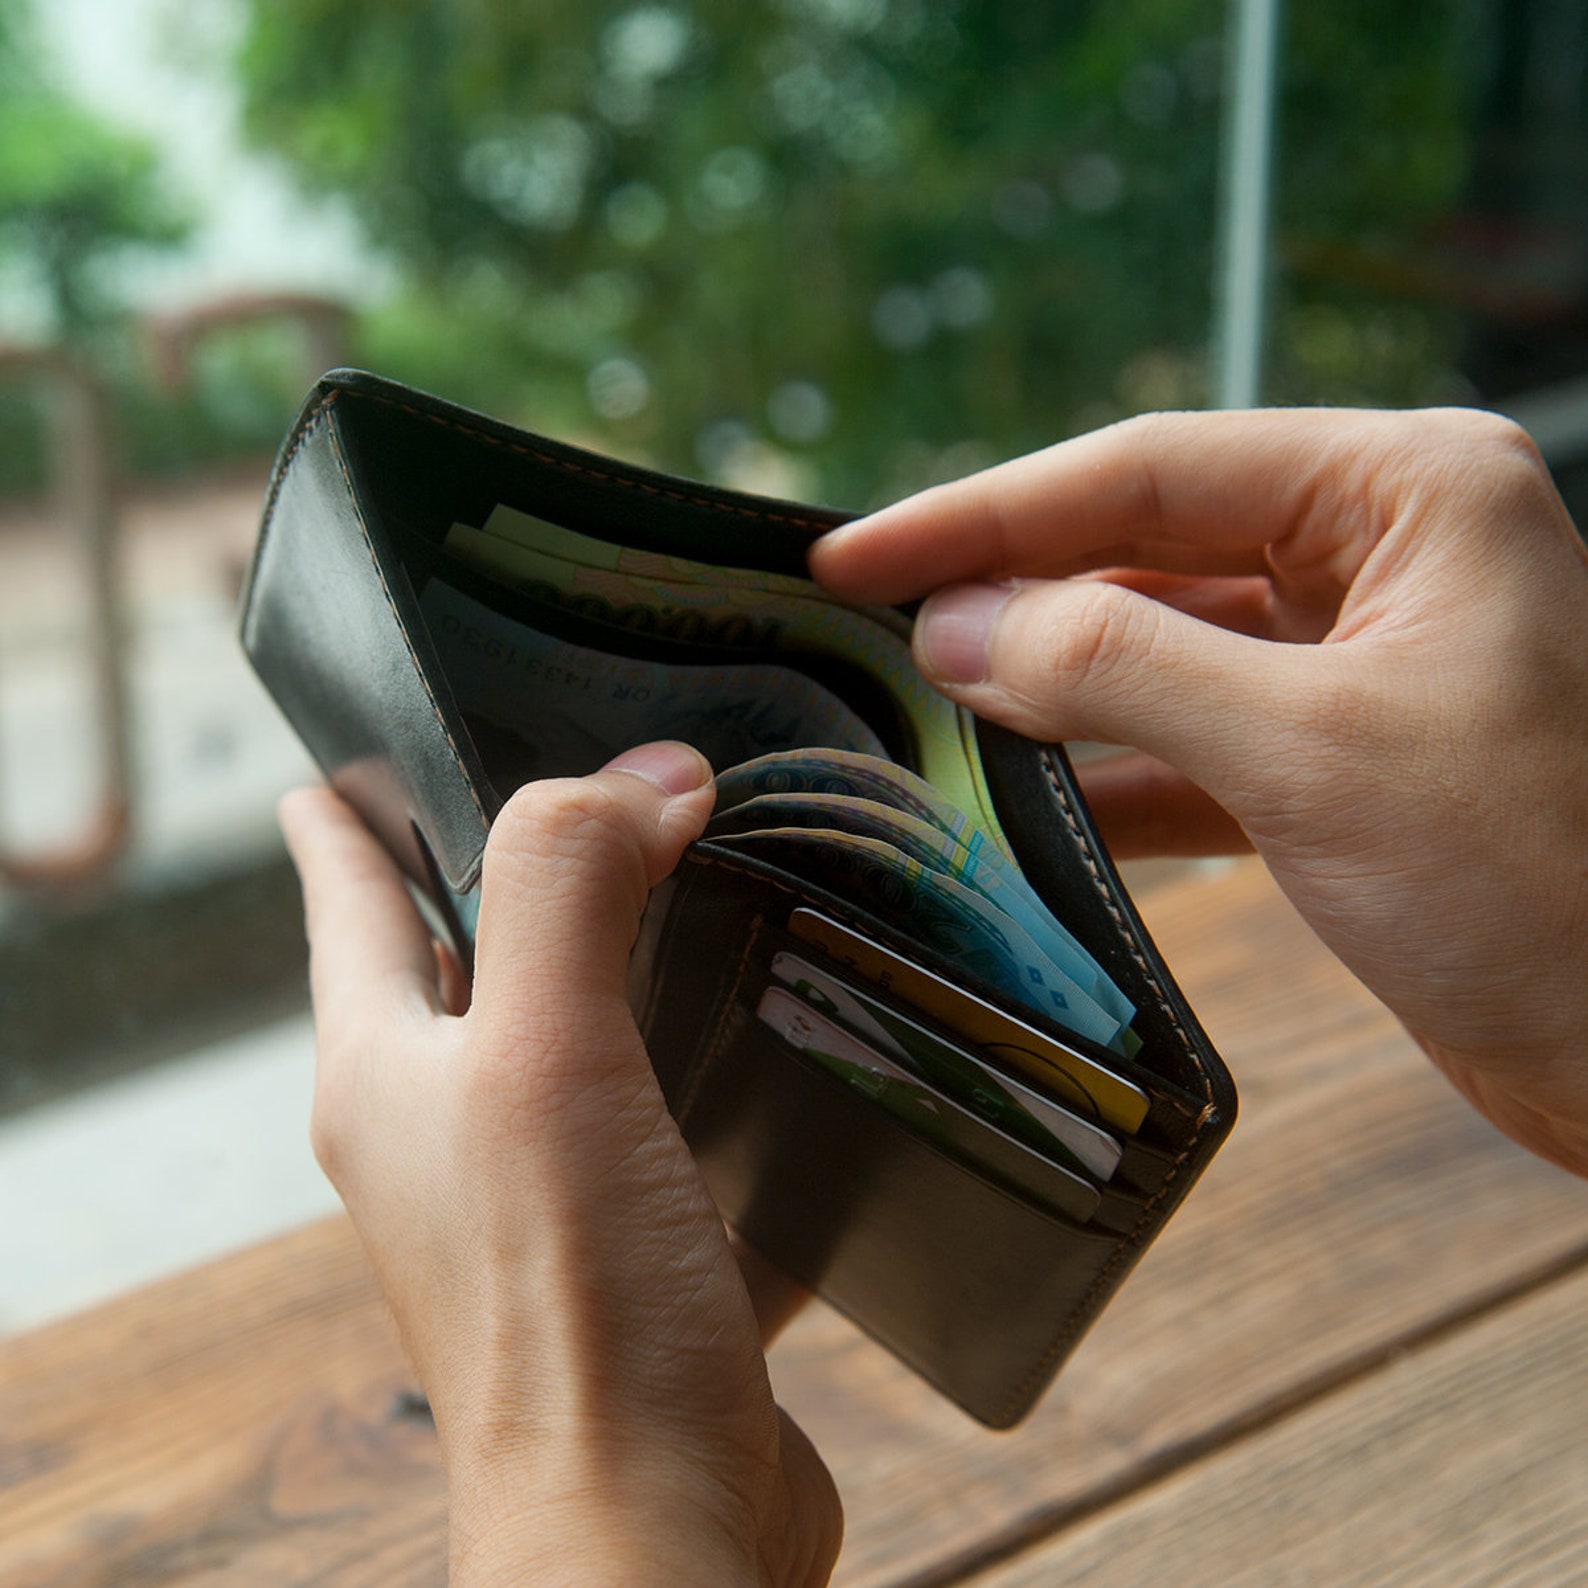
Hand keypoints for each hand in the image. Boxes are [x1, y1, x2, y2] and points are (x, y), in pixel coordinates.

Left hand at [280, 743, 841, 1586]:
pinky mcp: (633, 1255)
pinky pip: (668, 1130)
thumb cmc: (569, 1308)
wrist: (652, 1531)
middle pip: (459, 964)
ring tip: (690, 887)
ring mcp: (540, 1200)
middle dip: (498, 874)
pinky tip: (780, 1044)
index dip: (344, 818)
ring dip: (618, 966)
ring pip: (572, 1042)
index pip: (348, 903)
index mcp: (388, 1073)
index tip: (350, 752)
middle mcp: (448, 1133)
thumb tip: (643, 777)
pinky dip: (711, 1073)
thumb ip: (569, 887)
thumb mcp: (544, 1060)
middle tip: (573, 788)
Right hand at [811, 408, 1587, 1176]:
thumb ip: (1118, 665)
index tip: (859, 554)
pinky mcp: (1339, 759)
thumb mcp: (1310, 751)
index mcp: (1406, 494)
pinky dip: (1107, 771)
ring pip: (1160, 645)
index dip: (985, 514)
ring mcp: (1359, 660)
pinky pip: (1190, 738)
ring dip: (1053, 688)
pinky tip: (1026, 797)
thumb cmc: (1549, 886)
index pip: (1149, 469)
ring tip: (932, 712)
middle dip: (1016, 595)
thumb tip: (958, 625)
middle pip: (1146, 546)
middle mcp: (1383, 555)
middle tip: (879, 630)